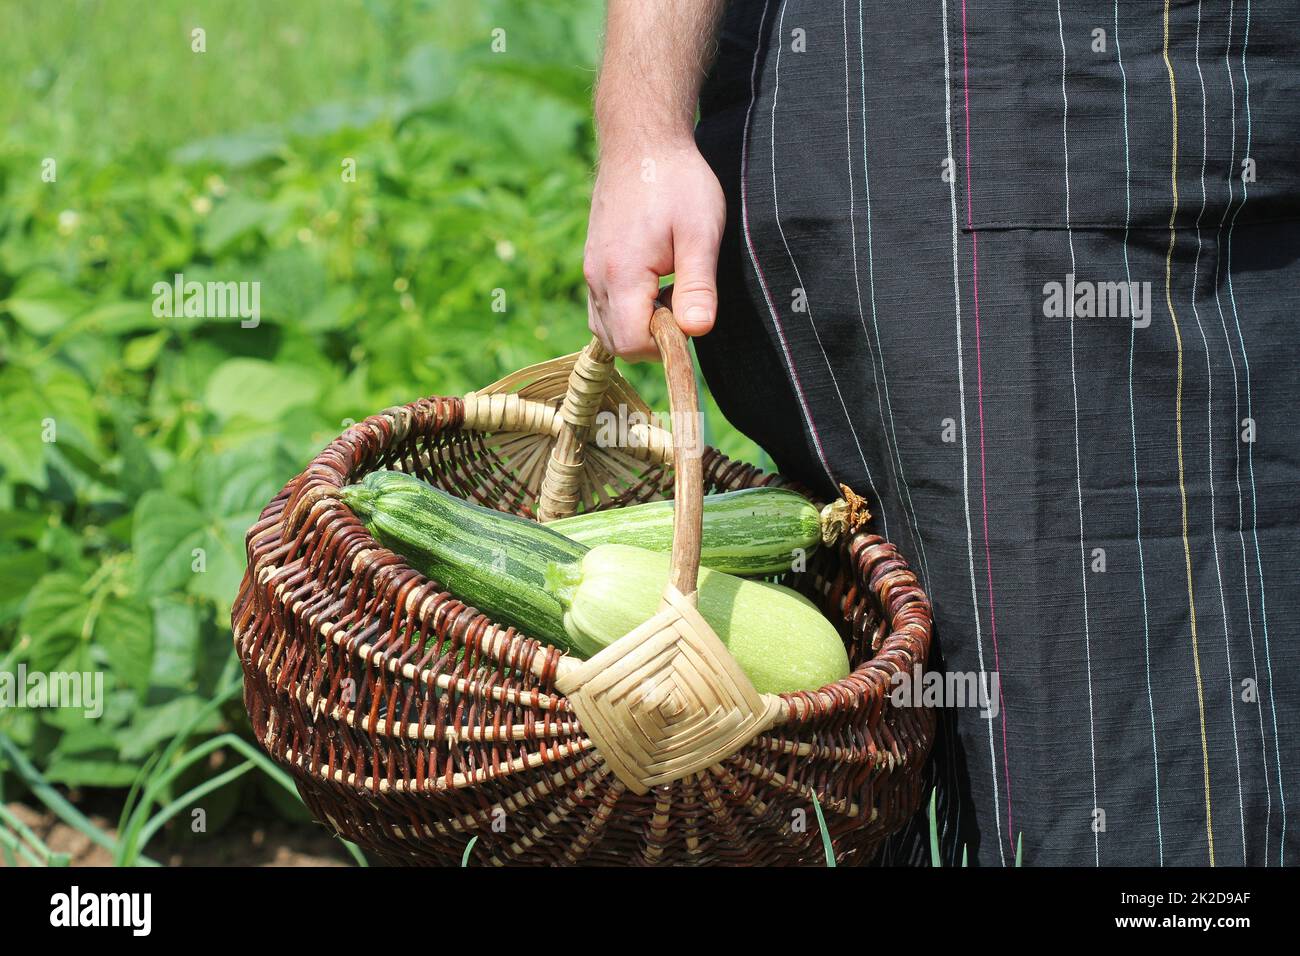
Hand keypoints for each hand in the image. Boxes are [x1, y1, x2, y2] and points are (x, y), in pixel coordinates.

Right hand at [583, 138, 725, 360]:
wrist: (641, 141)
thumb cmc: (677, 182)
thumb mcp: (701, 233)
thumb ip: (698, 286)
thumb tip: (697, 331)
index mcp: (621, 275)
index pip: (633, 343)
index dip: (666, 344)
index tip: (689, 316)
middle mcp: (596, 278)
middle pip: (617, 343)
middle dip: (653, 338)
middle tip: (683, 302)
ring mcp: (590, 271)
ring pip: (607, 329)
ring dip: (640, 326)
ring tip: (669, 292)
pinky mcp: (592, 264)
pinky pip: (603, 308)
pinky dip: (627, 311)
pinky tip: (654, 285)